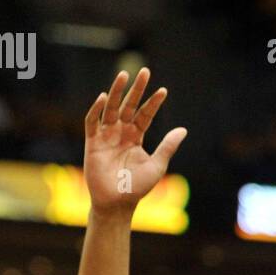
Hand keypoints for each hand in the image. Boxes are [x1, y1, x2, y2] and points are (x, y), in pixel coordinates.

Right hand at [83, 69, 186, 215]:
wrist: (117, 203)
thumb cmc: (137, 187)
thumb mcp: (157, 165)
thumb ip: (168, 146)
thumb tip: (183, 129)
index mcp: (136, 137)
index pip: (145, 115)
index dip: (153, 103)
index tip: (163, 91)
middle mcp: (121, 133)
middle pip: (129, 106)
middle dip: (136, 89)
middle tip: (144, 71)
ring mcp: (106, 136)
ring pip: (111, 109)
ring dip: (117, 92)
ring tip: (123, 75)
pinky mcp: (92, 143)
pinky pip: (92, 122)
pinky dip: (97, 109)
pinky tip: (104, 97)